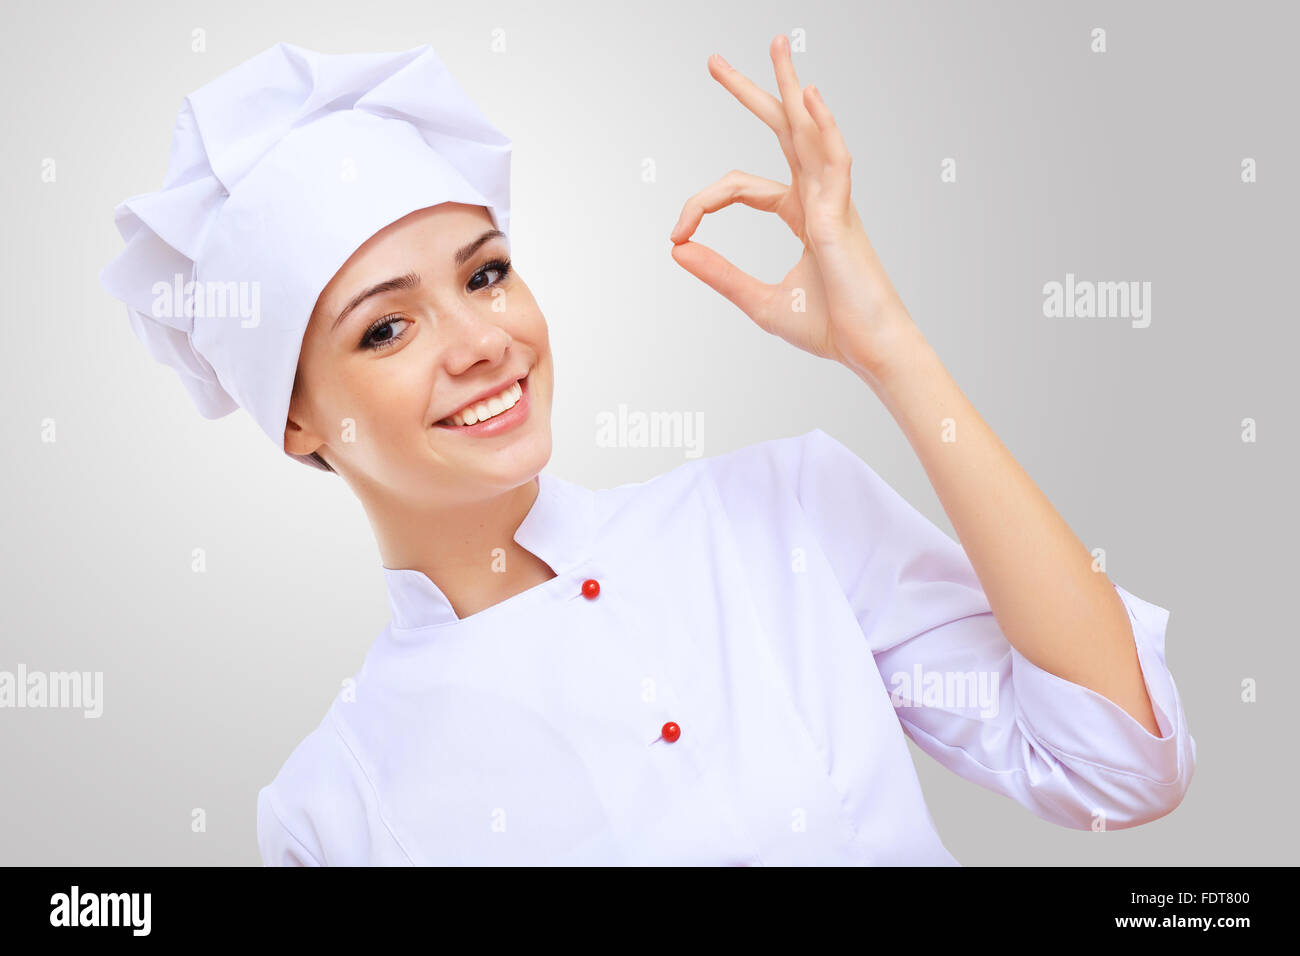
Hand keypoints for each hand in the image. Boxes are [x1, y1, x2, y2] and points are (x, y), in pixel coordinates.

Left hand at [669, 35, 919, 380]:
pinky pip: (834, 160)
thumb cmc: (830, 328)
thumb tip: (677, 250)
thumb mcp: (758, 301)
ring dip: (790, 86)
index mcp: (802, 215)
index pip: (742, 187)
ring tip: (775, 43)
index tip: (675, 233)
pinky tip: (808, 96)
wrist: (870, 351)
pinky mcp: (842, 216)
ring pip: (807, 131)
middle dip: (751, 92)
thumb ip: (719, 274)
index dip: (702, 204)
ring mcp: (834, 201)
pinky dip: (821, 127)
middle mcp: (818, 198)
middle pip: (781, 131)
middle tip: (715, 61)